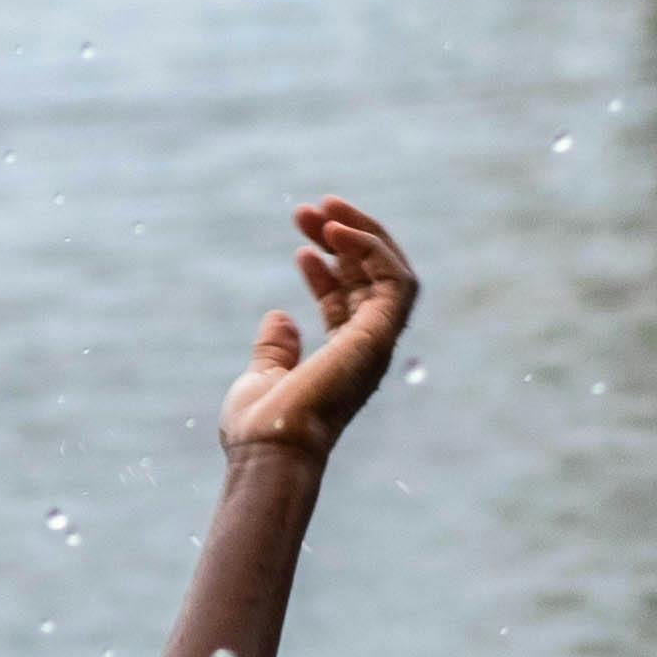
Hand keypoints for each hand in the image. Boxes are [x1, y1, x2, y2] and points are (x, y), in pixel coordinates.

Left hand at [221, 194, 416, 465]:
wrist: (270, 449)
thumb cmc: (260, 427)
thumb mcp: (262, 376)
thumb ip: (275, 348)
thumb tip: (279, 316)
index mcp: (342, 360)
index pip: (346, 303)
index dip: (327, 270)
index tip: (300, 246)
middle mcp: (365, 349)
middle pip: (369, 280)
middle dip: (342, 239)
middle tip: (308, 210)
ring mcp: (376, 342)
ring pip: (390, 271)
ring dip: (360, 232)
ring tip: (324, 207)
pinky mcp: (380, 334)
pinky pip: (395, 278)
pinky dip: (370, 247)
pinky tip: (335, 229)